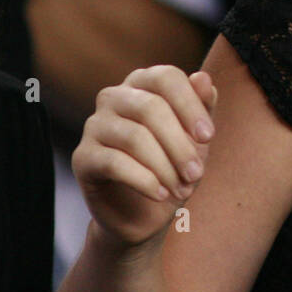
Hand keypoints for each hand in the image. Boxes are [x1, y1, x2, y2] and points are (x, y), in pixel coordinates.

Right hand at [72, 66, 217, 249]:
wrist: (145, 214)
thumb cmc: (174, 166)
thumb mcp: (196, 138)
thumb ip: (202, 106)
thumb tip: (202, 77)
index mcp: (142, 84)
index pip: (165, 77)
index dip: (190, 105)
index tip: (208, 137)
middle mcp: (113, 97)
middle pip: (150, 108)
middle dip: (180, 144)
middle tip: (196, 173)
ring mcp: (94, 126)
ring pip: (134, 137)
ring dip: (165, 167)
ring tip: (183, 190)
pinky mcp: (82, 157)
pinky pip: (114, 163)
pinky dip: (144, 181)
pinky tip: (161, 195)